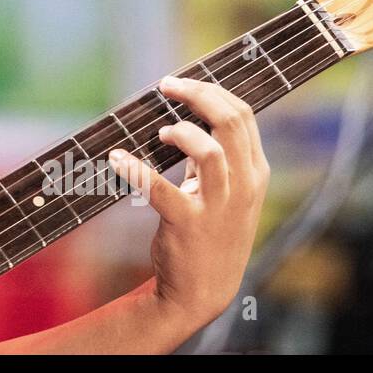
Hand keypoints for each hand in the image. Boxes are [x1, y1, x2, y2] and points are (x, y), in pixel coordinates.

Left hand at [107, 75, 270, 327]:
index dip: (211, 90)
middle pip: (231, 123)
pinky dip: (135, 169)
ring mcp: (218, 207)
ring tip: (160, 131)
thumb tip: (189, 110)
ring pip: (210, 152)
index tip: (181, 82)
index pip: (244, 115)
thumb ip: (214, 153)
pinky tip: (117, 159)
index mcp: (255, 171)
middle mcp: (244, 186)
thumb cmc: (211, 230)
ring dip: (181, 132)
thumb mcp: (225, 190)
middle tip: (166, 86)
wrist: (204, 290)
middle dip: (197, 95)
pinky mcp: (188, 224)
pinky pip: (160, 189)